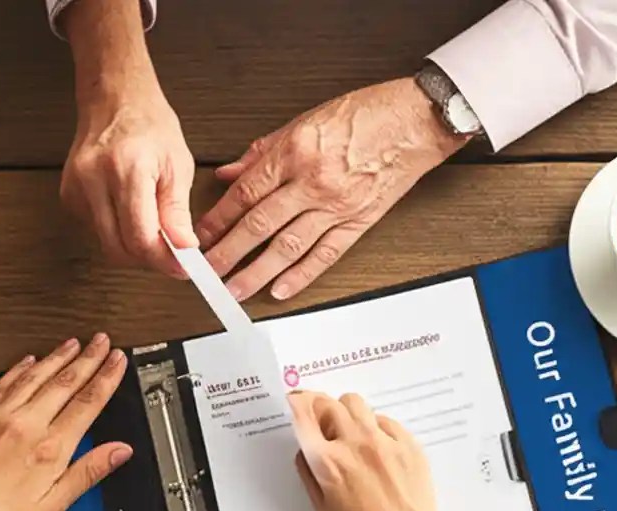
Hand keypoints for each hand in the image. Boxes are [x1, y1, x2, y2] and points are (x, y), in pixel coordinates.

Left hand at [0, 333, 131, 510]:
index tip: (117, 361)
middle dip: (87, 358)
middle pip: (64, 382)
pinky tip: (29, 360)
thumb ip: (88, 472)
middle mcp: (24, 426)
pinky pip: (3, 384)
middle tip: (101, 341)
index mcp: (49, 448)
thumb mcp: (54, 505)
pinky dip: (19, 369)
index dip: (106, 377)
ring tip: (73, 343)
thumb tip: (119, 451)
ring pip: (34, 377)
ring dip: (57, 357)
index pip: (88, 402)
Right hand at [58, 0, 197, 275]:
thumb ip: (178, 212)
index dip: (163, 260)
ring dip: (134, 248)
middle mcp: (94, 179)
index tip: (183, 267)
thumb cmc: (150, 126)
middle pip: (119, 249)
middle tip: (173, 256)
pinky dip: (117, 232)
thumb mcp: (178, 166)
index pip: (140, 237)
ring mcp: (75, 188)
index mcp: (127, 169)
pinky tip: (130, 213)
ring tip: (155, 228)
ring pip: (107, 244)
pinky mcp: (68, 196)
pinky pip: (96, 231)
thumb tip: (185, 249)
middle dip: (149, 260)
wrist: (114, 100)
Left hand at [199, 78, 468, 300]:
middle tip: (207, 272)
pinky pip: (325, 255)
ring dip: (257, 272)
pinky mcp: (359, 222)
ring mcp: (337, 205)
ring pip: (288, 247)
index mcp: (296, 151)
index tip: (200, 237)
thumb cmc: (366, 114)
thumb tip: (230, 172)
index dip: (218, 219)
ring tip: (235, 290)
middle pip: (260, 224)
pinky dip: (300, 276)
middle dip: (229, 253)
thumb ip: (263, 151)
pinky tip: (280, 290)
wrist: (415, 121)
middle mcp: (314, 181)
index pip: (246, 193)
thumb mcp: (304, 120)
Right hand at [288, 391, 448, 510]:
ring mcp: (386, 443)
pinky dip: (376, 428)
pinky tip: (378, 450)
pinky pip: (386, 421)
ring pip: (358, 404)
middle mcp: (356, 445)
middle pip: (330, 404)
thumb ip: (310, 475)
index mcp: (328, 463)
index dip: (296, 404)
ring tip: (351, 435)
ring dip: (347, 413)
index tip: (295, 402)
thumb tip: (306, 449)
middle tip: (324, 424)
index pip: (304, 416)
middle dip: (321, 410)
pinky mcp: (410, 446)